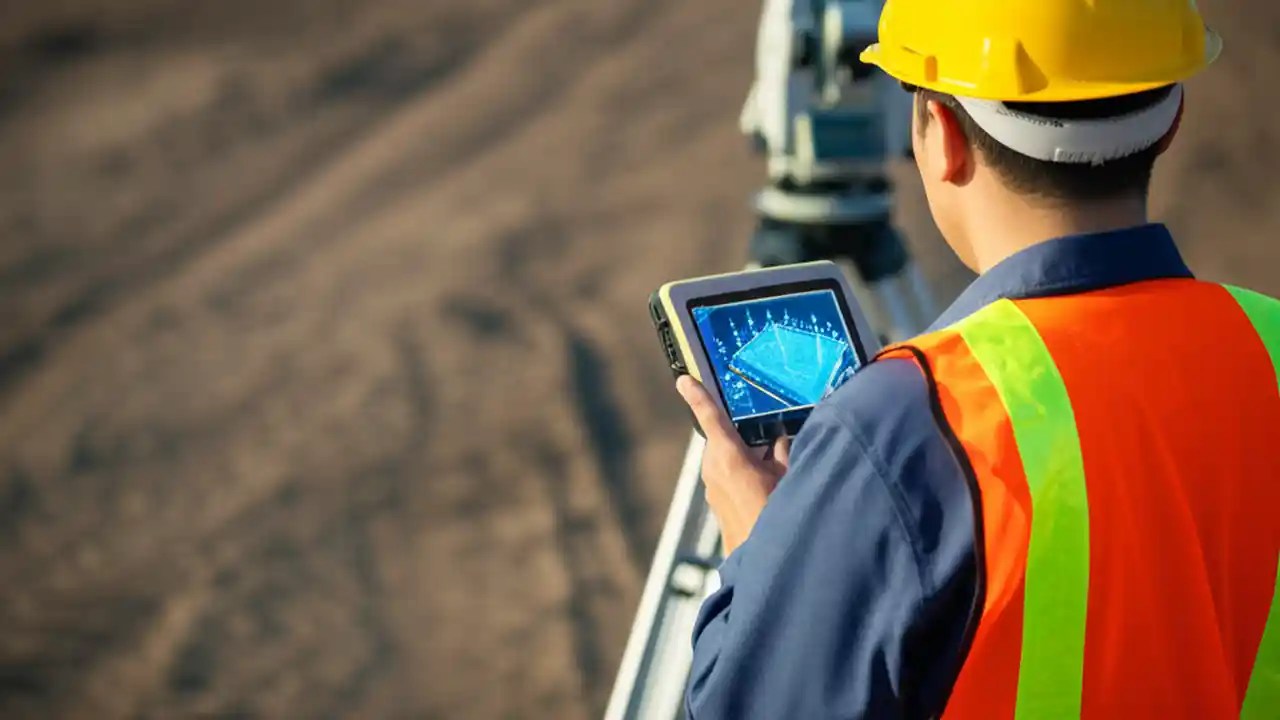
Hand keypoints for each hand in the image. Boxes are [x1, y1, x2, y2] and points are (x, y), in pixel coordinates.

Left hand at [677, 375, 790, 555]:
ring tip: (775, 473)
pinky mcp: (717, 503)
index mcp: (728, 458)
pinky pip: (729, 477)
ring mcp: (713, 489)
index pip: (711, 418)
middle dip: (746, 436)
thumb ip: (781, 451)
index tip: (683, 380)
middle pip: (726, 439)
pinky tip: (768, 488)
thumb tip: (778, 438)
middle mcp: (714, 471)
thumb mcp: (787, 477)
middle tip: (773, 445)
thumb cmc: (775, 517)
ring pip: (728, 458)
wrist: (761, 562)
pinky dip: (745, 473)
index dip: (698, 396)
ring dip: (748, 457)